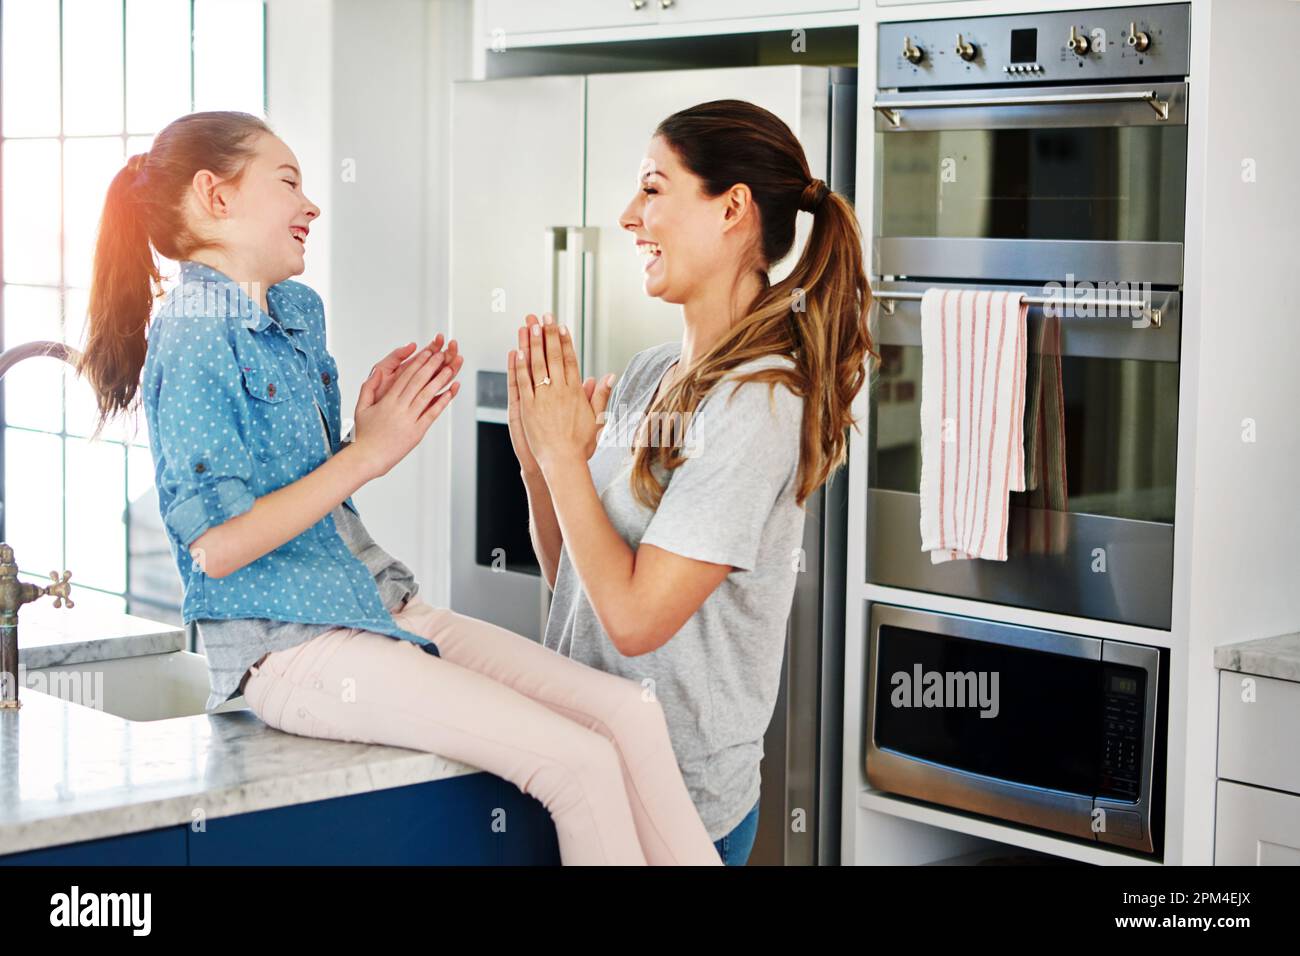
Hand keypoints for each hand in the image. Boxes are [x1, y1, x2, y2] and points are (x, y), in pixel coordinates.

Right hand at [352, 346, 459, 479]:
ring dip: (439, 380)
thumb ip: (369, 388)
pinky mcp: (417, 432)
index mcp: (387, 401)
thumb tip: (377, 373)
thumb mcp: (361, 408)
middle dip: (431, 366)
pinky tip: (450, 392)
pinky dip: (442, 402)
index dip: (417, 363)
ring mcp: (409, 420)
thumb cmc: (365, 435)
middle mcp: (399, 408)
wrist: (368, 457)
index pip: (405, 377)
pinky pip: (432, 414)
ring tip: (450, 369)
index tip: (426, 354)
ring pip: (427, 395)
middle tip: (441, 355)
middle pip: (418, 382)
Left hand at [364, 335, 461, 404]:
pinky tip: (455, 384)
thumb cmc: (376, 394)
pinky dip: (450, 392)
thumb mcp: (383, 368)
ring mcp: (423, 393)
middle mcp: (418, 380)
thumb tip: (412, 345)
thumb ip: (396, 356)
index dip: (434, 346)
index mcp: (409, 370)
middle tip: (453, 345)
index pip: (426, 355)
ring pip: (442, 379)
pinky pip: (441, 399)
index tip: (440, 338)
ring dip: (452, 368)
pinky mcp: (426, 407)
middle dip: (447, 353)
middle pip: (438, 365)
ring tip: (458, 359)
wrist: (375, 417)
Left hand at [514, 312, 613, 475]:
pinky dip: (520, 366)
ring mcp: (542, 398)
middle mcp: (559, 392)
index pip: (570, 360)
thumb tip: (610, 375)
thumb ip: (599, 395)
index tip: (561, 326)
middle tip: (543, 316)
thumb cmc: (580, 445)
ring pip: (537, 365)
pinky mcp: (527, 407)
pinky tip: (517, 351)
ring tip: (529, 325)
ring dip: (533, 343)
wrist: (563, 461)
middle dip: (548, 334)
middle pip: (553, 357)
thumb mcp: (596, 418)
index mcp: (575, 393)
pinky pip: (523, 382)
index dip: (565, 341)